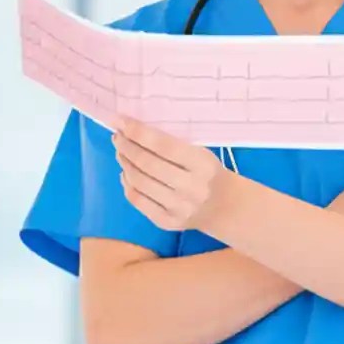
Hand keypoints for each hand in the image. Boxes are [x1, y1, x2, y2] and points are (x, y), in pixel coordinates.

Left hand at [111, 116, 228, 231]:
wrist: (225, 207)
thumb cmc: (209, 172)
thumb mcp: (201, 153)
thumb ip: (173, 144)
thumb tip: (135, 131)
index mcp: (202, 165)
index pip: (163, 145)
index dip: (138, 132)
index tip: (120, 120)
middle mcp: (191, 188)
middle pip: (147, 164)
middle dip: (126, 147)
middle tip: (117, 136)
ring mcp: (178, 207)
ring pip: (139, 182)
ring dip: (125, 164)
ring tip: (121, 152)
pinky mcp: (167, 222)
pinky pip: (138, 200)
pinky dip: (127, 184)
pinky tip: (126, 173)